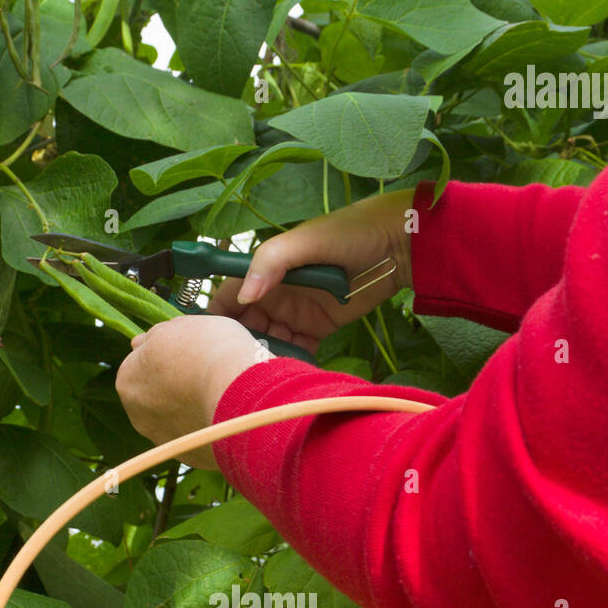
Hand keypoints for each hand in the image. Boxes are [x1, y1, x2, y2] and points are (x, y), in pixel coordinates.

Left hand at [114, 314, 262, 469]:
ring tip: (217, 395)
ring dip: (191, 409)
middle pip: (156, 396)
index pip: (142, 364)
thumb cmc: (210, 353)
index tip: (190, 353)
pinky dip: (207, 428)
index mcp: (128, 380)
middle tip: (204, 375)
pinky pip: (197, 438)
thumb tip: (141, 343)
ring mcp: (164, 440)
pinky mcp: (190, 457)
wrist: (240, 395)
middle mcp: (138, 415)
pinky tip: (225, 416)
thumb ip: (155, 337)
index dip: (167, 356)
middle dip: (176, 387)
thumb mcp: (178, 327)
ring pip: (176, 420)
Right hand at [208, 188, 414, 352]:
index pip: (229, 298)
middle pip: (246, 327)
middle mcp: (275, 295)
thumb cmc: (348, 233)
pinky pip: (297, 351)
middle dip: (242, 347)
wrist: (396, 246)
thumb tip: (245, 297)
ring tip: (265, 374)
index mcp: (265, 271)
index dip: (216, 320)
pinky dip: (291, 362)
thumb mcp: (306, 240)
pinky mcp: (317, 330)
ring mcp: (295, 314)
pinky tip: (289, 372)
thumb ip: (272, 262)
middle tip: (244, 366)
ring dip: (266, 358)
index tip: (211, 345)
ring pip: (270, 343)